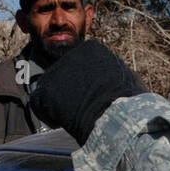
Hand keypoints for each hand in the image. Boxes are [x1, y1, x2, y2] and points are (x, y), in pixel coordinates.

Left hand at [28, 39, 142, 145]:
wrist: (115, 118)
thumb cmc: (127, 102)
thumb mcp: (129, 80)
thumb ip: (120, 74)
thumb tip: (126, 75)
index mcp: (93, 48)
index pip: (83, 66)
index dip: (88, 86)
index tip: (96, 99)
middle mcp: (72, 54)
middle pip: (66, 76)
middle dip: (72, 93)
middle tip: (82, 110)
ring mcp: (56, 70)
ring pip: (53, 89)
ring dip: (61, 104)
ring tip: (75, 117)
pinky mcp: (45, 87)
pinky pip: (40, 103)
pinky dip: (49, 115)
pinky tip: (62, 122)